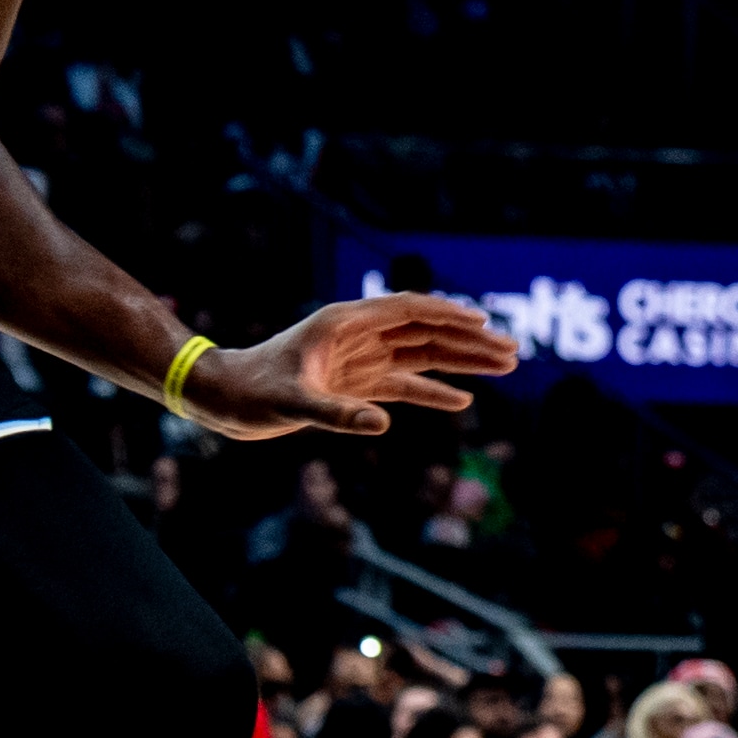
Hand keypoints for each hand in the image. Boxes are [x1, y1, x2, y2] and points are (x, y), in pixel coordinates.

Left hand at [183, 293, 518, 439]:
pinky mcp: (356, 385)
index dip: (448, 317)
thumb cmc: (250, 393)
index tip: (485, 327)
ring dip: (460, 363)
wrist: (224, 401)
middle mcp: (358, 336)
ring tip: (503, 368)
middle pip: (425, 332)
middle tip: (512, 352)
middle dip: (469, 341)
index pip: (409, 312)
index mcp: (345, 323)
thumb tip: (380, 425)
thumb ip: (335, 414)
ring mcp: (360, 360)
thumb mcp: (290, 404)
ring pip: (422, 356)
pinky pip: (405, 384)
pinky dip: (433, 392)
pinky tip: (463, 399)